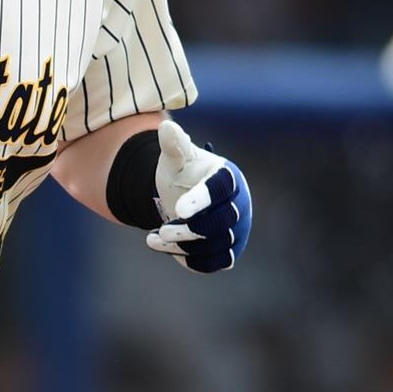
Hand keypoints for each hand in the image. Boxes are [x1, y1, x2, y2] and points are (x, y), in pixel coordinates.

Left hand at [143, 120, 251, 273]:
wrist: (184, 197)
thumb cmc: (183, 174)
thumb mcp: (175, 158)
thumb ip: (173, 144)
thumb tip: (166, 128)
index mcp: (228, 178)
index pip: (221, 189)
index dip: (202, 200)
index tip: (178, 210)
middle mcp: (238, 205)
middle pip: (223, 223)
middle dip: (190, 230)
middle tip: (163, 230)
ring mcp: (236, 230)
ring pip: (215, 246)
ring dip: (182, 246)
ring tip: (153, 238)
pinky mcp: (227, 252)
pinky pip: (212, 263)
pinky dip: (187, 260)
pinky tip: (161, 246)